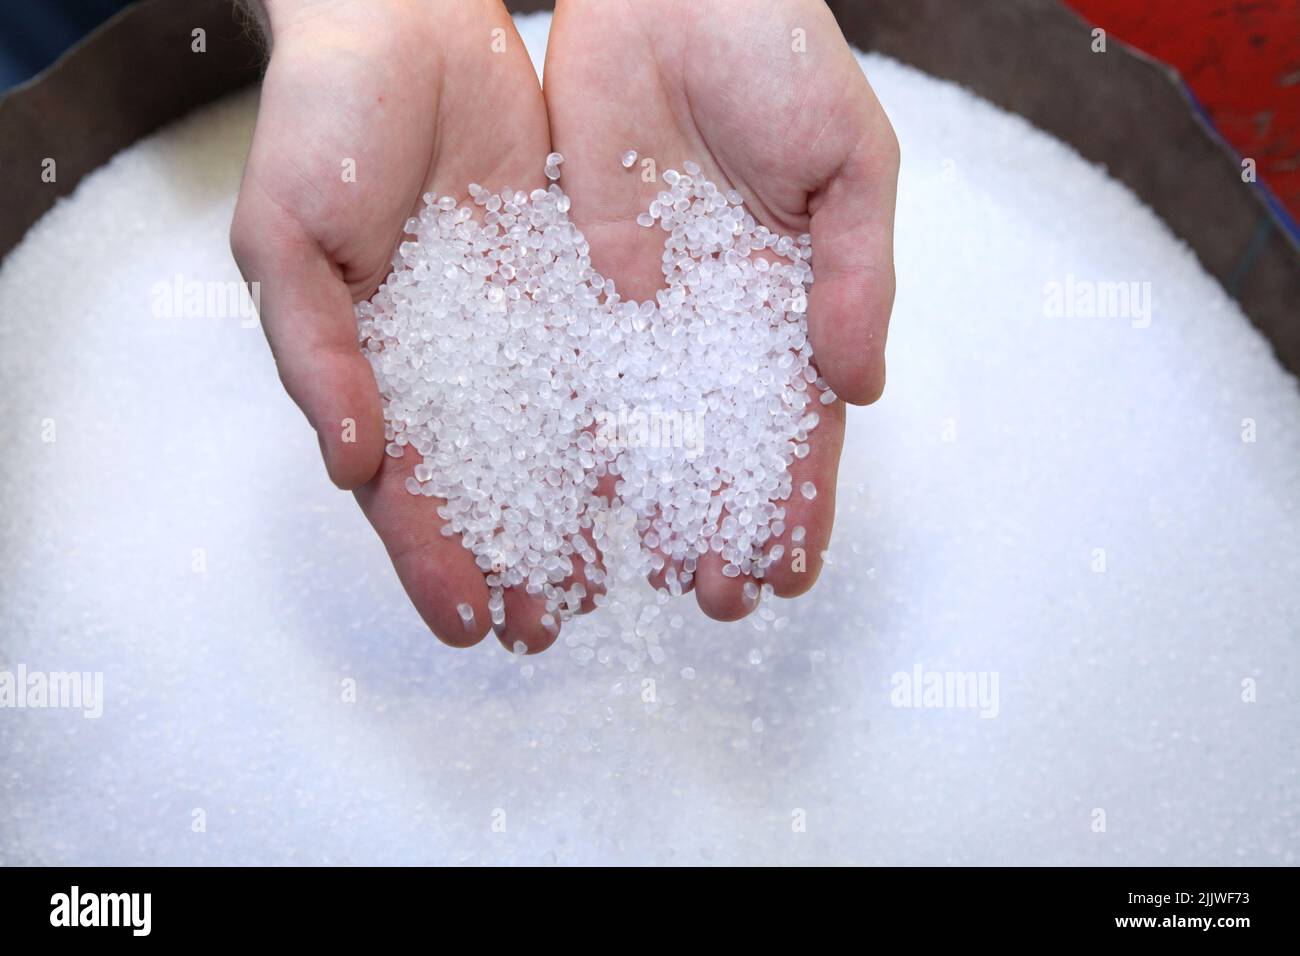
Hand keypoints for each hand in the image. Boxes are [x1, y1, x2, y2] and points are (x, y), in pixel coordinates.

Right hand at [231, 0, 556, 648]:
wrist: (404, 21)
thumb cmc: (322, 120)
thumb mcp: (288, 236)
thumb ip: (316, 352)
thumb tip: (352, 464)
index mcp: (365, 366)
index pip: (399, 486)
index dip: (429, 558)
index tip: (466, 625)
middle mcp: (442, 363)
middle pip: (481, 481)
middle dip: (509, 556)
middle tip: (548, 627)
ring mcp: (507, 329)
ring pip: (545, 442)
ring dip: (570, 514)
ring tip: (605, 584)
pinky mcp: (565, 286)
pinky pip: (596, 368)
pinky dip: (618, 427)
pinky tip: (645, 480)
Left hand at [543, 0, 899, 618]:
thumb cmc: (778, 54)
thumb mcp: (851, 163)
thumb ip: (859, 277)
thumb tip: (860, 391)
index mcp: (791, 297)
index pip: (798, 421)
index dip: (798, 495)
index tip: (792, 568)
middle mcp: (715, 318)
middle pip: (720, 443)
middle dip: (723, 521)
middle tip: (720, 599)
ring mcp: (644, 306)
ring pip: (648, 427)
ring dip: (655, 505)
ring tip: (656, 579)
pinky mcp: (573, 278)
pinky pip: (575, 371)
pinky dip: (581, 436)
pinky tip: (587, 502)